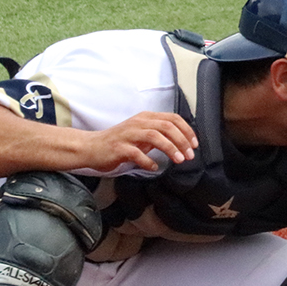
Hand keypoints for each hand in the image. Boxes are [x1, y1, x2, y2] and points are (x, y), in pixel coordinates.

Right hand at [77, 112, 197, 172]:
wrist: (92, 147)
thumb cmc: (119, 143)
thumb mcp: (141, 134)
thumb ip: (159, 135)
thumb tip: (181, 141)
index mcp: (146, 118)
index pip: (172, 118)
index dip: (187, 130)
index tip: (194, 145)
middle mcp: (138, 122)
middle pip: (167, 126)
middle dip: (182, 141)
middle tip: (189, 155)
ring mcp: (128, 134)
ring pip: (154, 136)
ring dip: (170, 148)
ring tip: (178, 160)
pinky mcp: (119, 147)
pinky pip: (137, 153)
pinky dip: (148, 161)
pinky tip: (154, 168)